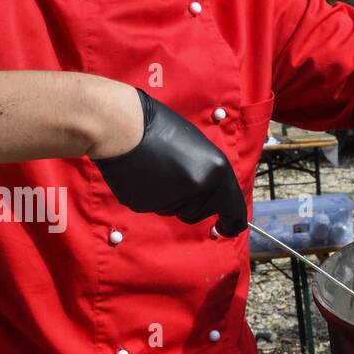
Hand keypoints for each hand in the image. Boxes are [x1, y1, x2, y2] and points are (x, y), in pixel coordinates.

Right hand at [92, 89, 248, 235]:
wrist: (121, 125)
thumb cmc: (159, 128)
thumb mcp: (198, 147)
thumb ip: (209, 174)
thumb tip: (213, 195)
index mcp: (217, 171)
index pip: (233, 211)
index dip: (230, 224)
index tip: (225, 228)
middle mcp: (199, 188)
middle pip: (198, 213)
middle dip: (190, 202)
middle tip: (174, 172)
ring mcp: (171, 200)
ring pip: (175, 210)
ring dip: (169, 198)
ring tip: (156, 168)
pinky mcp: (146, 205)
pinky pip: (152, 206)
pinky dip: (148, 195)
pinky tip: (142, 174)